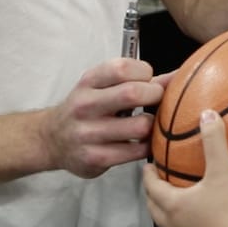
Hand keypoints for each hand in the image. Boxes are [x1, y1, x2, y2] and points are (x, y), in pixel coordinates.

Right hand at [40, 58, 165, 177]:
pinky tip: (142, 141)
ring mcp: (88, 134)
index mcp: (88, 81)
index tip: (147, 80)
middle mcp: (85, 105)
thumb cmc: (87, 108)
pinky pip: (136, 151)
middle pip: (133, 93)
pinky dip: (147, 145)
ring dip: (152, 124)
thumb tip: (177, 77)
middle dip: (155, 96)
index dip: (145, 72)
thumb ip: (136, 80)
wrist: (51, 139)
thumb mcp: (102, 86)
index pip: (123, 67)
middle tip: (156, 101)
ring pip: (140, 126)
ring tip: (147, 123)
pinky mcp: (95, 158)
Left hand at [144, 109, 227, 226]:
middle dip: (154, 196)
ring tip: (177, 208)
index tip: (147, 166)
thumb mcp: (224, 171)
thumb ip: (214, 141)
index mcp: (174, 206)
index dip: (148, 176)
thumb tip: (207, 114)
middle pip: (155, 210)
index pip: (151, 188)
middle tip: (159, 183)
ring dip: (168, 219)